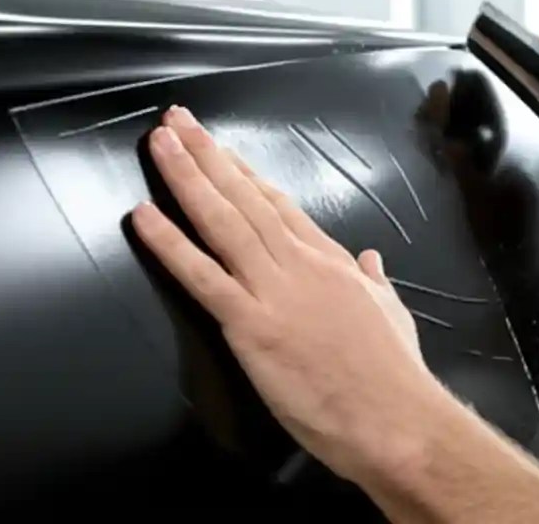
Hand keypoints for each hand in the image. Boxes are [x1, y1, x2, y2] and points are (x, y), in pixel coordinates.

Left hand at [130, 106, 445, 484]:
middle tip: (177, 121)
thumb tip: (372, 258)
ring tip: (160, 142)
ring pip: (222, 221)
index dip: (245, 173)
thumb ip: (375, 280)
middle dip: (208, 156)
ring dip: (187, 177)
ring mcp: (273, 291)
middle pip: (245, 198)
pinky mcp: (251, 325)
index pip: (280, 205)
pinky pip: (202, 276)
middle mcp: (299, 263)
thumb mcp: (391, 312)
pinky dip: (170, 242)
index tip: (220, 149)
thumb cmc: (394, 373)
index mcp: (331, 261)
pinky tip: (143, 215)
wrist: (395, 417)